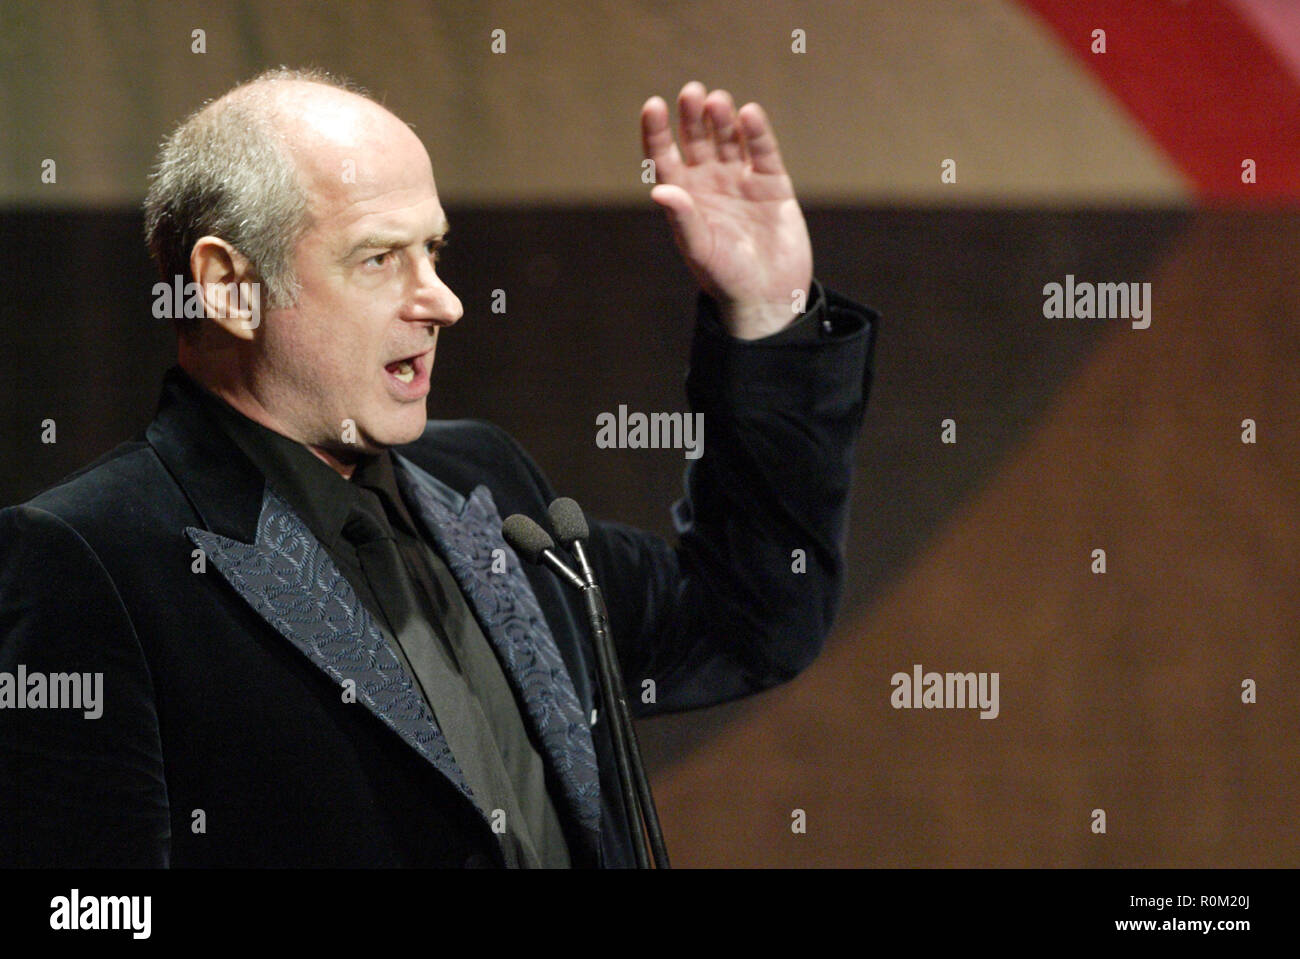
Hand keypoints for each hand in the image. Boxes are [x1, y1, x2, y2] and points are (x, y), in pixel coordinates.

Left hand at [641, 81, 812, 339]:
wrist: (769, 296)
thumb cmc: (726, 278)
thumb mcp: (700, 249)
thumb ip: (682, 219)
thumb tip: (661, 189)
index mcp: (683, 198)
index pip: (664, 156)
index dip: (657, 131)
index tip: (653, 106)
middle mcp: (709, 183)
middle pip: (697, 139)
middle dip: (693, 116)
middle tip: (692, 92)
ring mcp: (740, 179)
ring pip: (728, 138)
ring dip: (722, 118)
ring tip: (717, 101)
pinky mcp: (772, 182)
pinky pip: (761, 150)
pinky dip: (756, 132)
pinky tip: (749, 114)